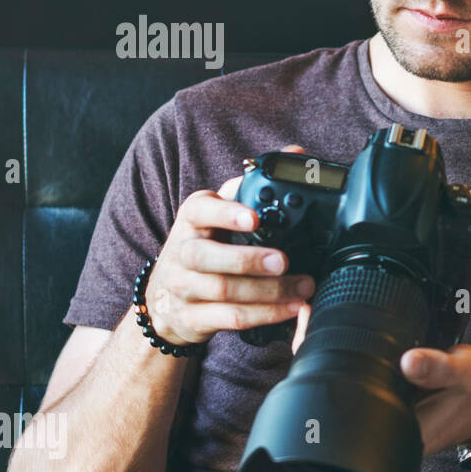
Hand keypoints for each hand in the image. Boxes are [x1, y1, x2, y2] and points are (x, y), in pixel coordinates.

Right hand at [143, 145, 315, 344]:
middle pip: (207, 256)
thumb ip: (252, 186)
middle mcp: (182, 251)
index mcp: (192, 218)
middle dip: (248, 260)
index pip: (201, 210)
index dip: (227, 213)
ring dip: (268, 292)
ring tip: (303, 288)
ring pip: (223, 291)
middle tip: (284, 260)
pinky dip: (264, 315)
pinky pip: (229, 318)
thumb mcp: (219, 213)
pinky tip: (290, 309)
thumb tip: (295, 153)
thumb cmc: (205, 245)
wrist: (166, 299)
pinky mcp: (192, 318)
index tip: (254, 217)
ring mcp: (183, 287)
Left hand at [290, 303, 470, 455]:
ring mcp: (382, 415)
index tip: (313, 329)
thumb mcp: (464, 373)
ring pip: (343, 386)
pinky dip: (350, 357)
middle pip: (335, 395)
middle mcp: (382, 427)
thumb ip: (439, 368)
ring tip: (320, 318)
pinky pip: (359, 379)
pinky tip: (345, 334)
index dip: (322, 369)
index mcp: (395, 430)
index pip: (344, 405)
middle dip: (318, 355)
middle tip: (312, 313)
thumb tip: (409, 362)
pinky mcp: (386, 402)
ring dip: (331, 354)